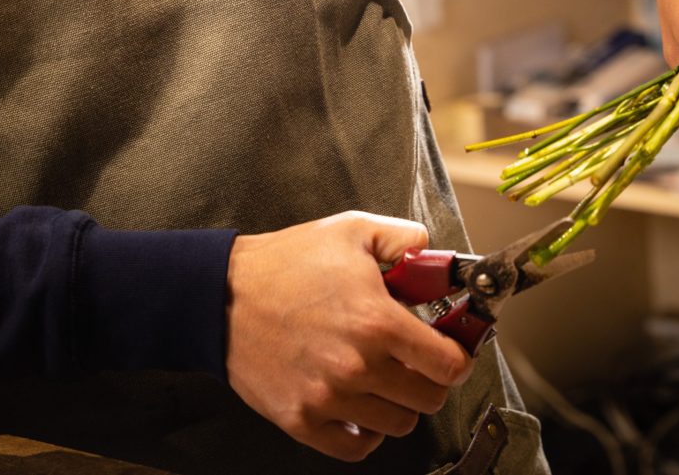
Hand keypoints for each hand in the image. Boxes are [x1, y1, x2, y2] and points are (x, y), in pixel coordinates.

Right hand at [225, 211, 472, 461]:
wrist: (220, 295)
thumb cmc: (285, 263)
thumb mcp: (352, 230)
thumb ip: (404, 239)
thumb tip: (434, 254)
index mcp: (378, 322)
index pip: (449, 363)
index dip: (458, 356)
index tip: (452, 349)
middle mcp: (358, 367)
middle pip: (430, 398)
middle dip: (432, 378)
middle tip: (418, 361)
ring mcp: (329, 398)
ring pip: (398, 424)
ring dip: (400, 403)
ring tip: (386, 378)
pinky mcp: (302, 420)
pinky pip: (357, 447)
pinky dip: (367, 432)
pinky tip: (362, 407)